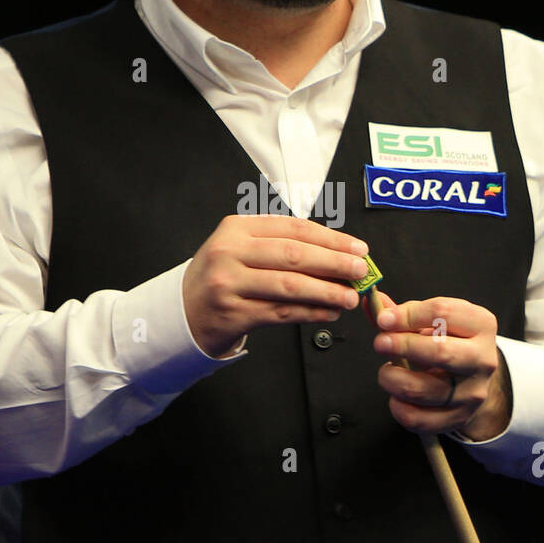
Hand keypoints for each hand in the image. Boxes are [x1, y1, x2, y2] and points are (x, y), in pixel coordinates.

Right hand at [183, 215, 368, 357]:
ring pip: (290, 286)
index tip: (357, 248)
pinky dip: (310, 313)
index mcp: (237, 228)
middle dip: (334, 263)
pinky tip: (327, 313)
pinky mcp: (233, 314)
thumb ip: (280, 245)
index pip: (293, 229)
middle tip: (360, 270)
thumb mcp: (240, 247)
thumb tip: (336, 254)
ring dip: (326, 292)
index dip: (331, 239)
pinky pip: (281, 313)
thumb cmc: (221, 277)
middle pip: (294, 255)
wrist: (183, 311)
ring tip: (349, 296)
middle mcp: (230, 253)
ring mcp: (230, 284)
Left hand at [367, 292, 512, 440]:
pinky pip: (418, 418)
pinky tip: (396, 396)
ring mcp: (472, 393)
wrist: (471, 379)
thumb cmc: (447, 342)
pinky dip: (397, 407)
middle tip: (380, 343)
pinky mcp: (458, 419)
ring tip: (387, 372)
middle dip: (402, 346)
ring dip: (392, 379)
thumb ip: (401, 313)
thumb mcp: (431, 321)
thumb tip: (371, 303)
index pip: (443, 313)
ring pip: (423, 389)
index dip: (407, 315)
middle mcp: (483, 359)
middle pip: (440, 352)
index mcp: (481, 325)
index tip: (383, 319)